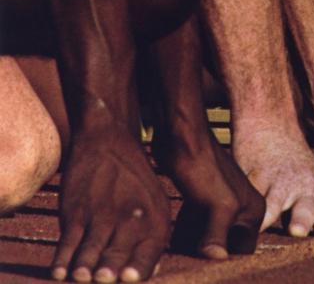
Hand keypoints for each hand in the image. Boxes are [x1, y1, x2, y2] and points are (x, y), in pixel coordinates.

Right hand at [52, 124, 169, 282]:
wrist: (109, 143)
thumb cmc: (136, 181)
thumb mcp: (156, 203)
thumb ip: (154, 237)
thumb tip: (154, 271)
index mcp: (154, 218)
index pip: (150, 251)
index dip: (139, 269)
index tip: (128, 279)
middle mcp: (130, 217)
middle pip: (118, 253)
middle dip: (110, 271)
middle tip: (103, 280)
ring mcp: (101, 214)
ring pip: (91, 250)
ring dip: (84, 268)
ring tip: (81, 278)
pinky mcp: (77, 211)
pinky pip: (68, 240)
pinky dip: (62, 259)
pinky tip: (58, 272)